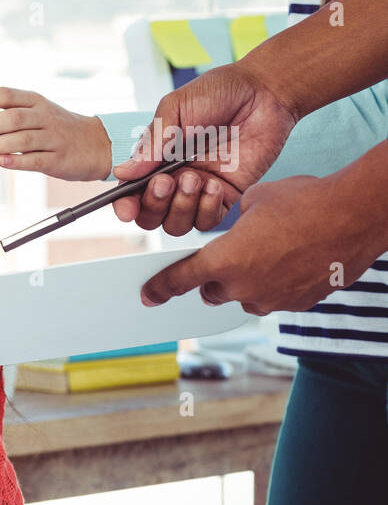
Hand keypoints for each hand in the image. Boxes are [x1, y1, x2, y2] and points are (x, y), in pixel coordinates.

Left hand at [0, 87, 111, 180]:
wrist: (97, 144)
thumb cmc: (53, 131)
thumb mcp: (28, 122)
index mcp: (33, 101)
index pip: (5, 95)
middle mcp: (43, 116)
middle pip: (11, 117)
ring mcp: (53, 137)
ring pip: (22, 139)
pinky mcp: (59, 158)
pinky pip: (37, 159)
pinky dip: (18, 161)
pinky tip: (2, 162)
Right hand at [111, 63, 297, 233]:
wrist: (264, 92)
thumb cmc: (218, 93)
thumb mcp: (175, 109)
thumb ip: (152, 142)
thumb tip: (124, 172)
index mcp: (155, 160)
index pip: (130, 194)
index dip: (124, 205)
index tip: (127, 207)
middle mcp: (174, 179)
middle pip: (150, 216)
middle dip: (153, 204)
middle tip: (166, 180)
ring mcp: (199, 190)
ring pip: (176, 224)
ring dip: (180, 207)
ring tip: (194, 178)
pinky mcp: (226, 196)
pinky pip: (208, 221)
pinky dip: (206, 209)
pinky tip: (215, 185)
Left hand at [139, 171, 385, 313]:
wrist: (355, 215)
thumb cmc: (305, 202)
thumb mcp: (256, 201)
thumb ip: (236, 222)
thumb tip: (238, 227)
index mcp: (224, 260)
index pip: (180, 280)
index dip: (161, 288)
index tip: (149, 297)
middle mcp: (243, 287)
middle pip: (213, 291)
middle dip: (215, 278)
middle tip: (228, 258)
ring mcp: (272, 300)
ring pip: (246, 297)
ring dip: (249, 281)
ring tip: (271, 253)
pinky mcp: (298, 304)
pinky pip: (276, 297)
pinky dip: (277, 283)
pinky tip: (294, 260)